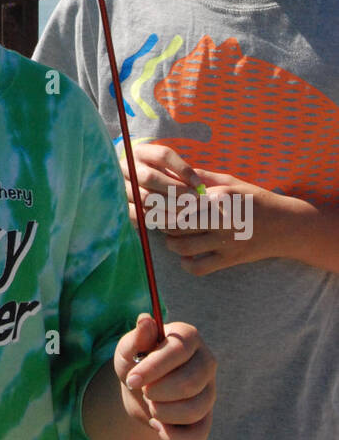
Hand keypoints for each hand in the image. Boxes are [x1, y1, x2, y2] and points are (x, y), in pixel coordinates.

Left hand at [116, 314, 215, 439]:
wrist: (139, 390)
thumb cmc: (135, 362)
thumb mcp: (128, 348)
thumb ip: (136, 337)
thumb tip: (145, 320)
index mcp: (189, 337)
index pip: (178, 351)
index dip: (154, 368)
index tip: (131, 380)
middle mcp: (206, 362)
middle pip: (189, 383)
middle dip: (158, 393)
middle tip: (143, 391)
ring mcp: (210, 391)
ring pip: (194, 410)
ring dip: (162, 413)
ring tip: (151, 405)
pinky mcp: (207, 418)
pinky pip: (197, 436)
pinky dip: (172, 436)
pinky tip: (158, 425)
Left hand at [118, 143, 298, 274]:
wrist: (286, 226)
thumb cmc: (256, 200)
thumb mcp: (232, 182)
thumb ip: (204, 177)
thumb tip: (177, 171)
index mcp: (219, 196)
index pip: (181, 201)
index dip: (163, 203)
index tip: (154, 202)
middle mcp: (221, 219)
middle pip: (178, 224)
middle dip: (162, 223)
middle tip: (159, 220)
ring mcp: (225, 241)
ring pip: (184, 247)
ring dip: (171, 243)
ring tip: (170, 238)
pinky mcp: (230, 259)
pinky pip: (200, 268)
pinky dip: (186, 264)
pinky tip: (185, 257)